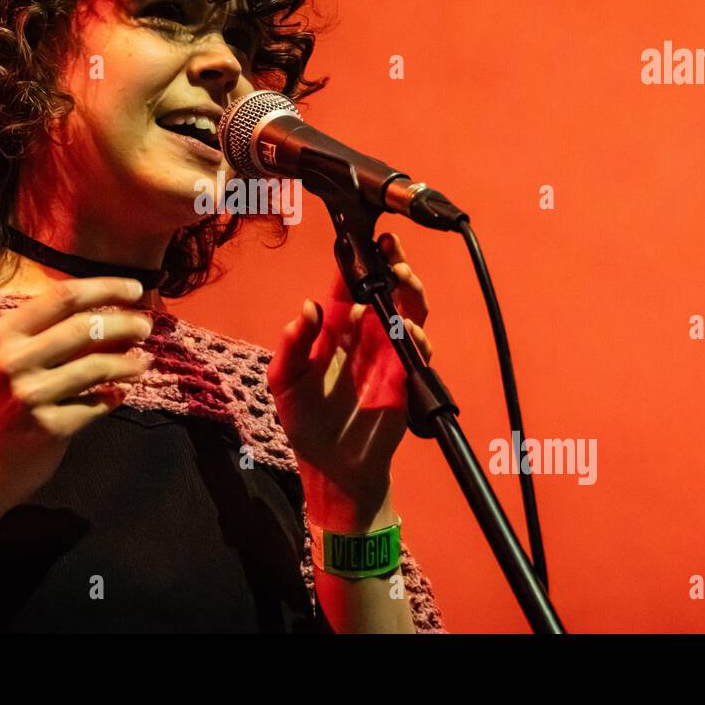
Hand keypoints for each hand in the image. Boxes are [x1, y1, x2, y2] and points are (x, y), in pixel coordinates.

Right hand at [0, 277, 154, 517]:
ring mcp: (31, 395)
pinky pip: (96, 405)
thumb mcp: (11, 362)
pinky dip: (113, 397)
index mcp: (3, 333)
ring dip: (128, 363)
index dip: (106, 288)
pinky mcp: (49, 428)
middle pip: (85, 327)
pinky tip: (119, 395)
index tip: (135, 289)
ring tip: (143, 363)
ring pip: (97, 366)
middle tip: (146, 327)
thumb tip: (115, 319)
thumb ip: (53, 338)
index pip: (63, 297)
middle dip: (125, 324)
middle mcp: (13, 359)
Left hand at [267, 232, 432, 526]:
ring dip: (410, 290)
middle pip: (386, 288)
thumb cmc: (304, 421)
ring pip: (409, 310)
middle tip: (389, 247)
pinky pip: (420, 349)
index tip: (360, 238)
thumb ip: (291, 345)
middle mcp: (365, 334)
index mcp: (335, 329)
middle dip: (392, 262)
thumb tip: (307, 307)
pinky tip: (406, 328)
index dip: (355, 260)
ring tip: (402, 276)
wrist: (332, 466)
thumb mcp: (284, 381)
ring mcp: (388, 353)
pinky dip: (418, 335)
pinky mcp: (406, 377)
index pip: (348, 285)